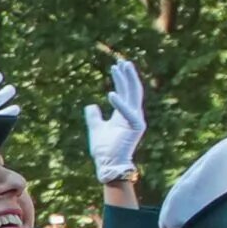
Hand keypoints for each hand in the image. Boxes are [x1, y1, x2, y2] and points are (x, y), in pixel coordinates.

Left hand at [83, 61, 147, 181]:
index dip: (121, 80)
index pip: (125, 92)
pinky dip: (120, 103)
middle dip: (127, 76)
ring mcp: (136, 120)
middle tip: (122, 61)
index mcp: (124, 115)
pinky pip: (129, 112)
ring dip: (127, 81)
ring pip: (134, 96)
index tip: (115, 67)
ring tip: (122, 68)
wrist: (108, 165)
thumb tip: (90, 105)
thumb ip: (93, 117)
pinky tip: (111, 93)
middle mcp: (132, 115)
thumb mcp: (96, 128)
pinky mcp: (136, 127)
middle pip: (132, 90)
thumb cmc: (104, 149)